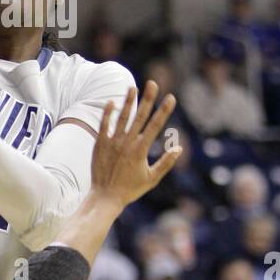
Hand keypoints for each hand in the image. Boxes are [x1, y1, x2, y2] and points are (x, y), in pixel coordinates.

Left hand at [91, 82, 181, 212]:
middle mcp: (127, 143)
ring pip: (122, 117)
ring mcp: (112, 142)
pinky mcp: (100, 144)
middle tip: (153, 83)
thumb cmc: (130, 189)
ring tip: (133, 87)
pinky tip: (112, 102)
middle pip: (140, 116)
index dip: (164, 110)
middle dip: (148, 99)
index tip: (171, 97)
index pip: (156, 126)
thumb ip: (166, 163)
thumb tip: (179, 148)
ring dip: (128, 101)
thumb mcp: (152, 178)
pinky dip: (108, 113)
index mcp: (141, 150)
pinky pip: (104, 125)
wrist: (105, 197)